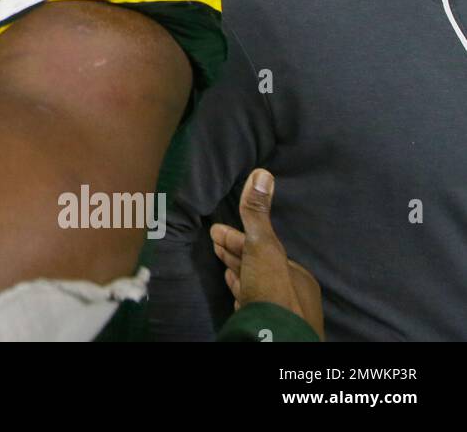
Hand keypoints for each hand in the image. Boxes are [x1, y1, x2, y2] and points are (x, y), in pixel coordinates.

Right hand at [211, 169, 323, 338]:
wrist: (272, 335)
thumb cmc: (271, 287)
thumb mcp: (263, 246)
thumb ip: (258, 214)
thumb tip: (263, 173)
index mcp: (294, 272)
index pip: (261, 247)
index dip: (236, 237)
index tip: (215, 231)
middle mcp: (290, 290)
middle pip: (256, 264)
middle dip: (235, 251)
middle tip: (213, 240)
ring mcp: (275, 308)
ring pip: (252, 282)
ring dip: (235, 270)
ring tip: (219, 260)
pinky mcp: (261, 321)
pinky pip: (248, 301)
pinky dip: (238, 290)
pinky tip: (231, 287)